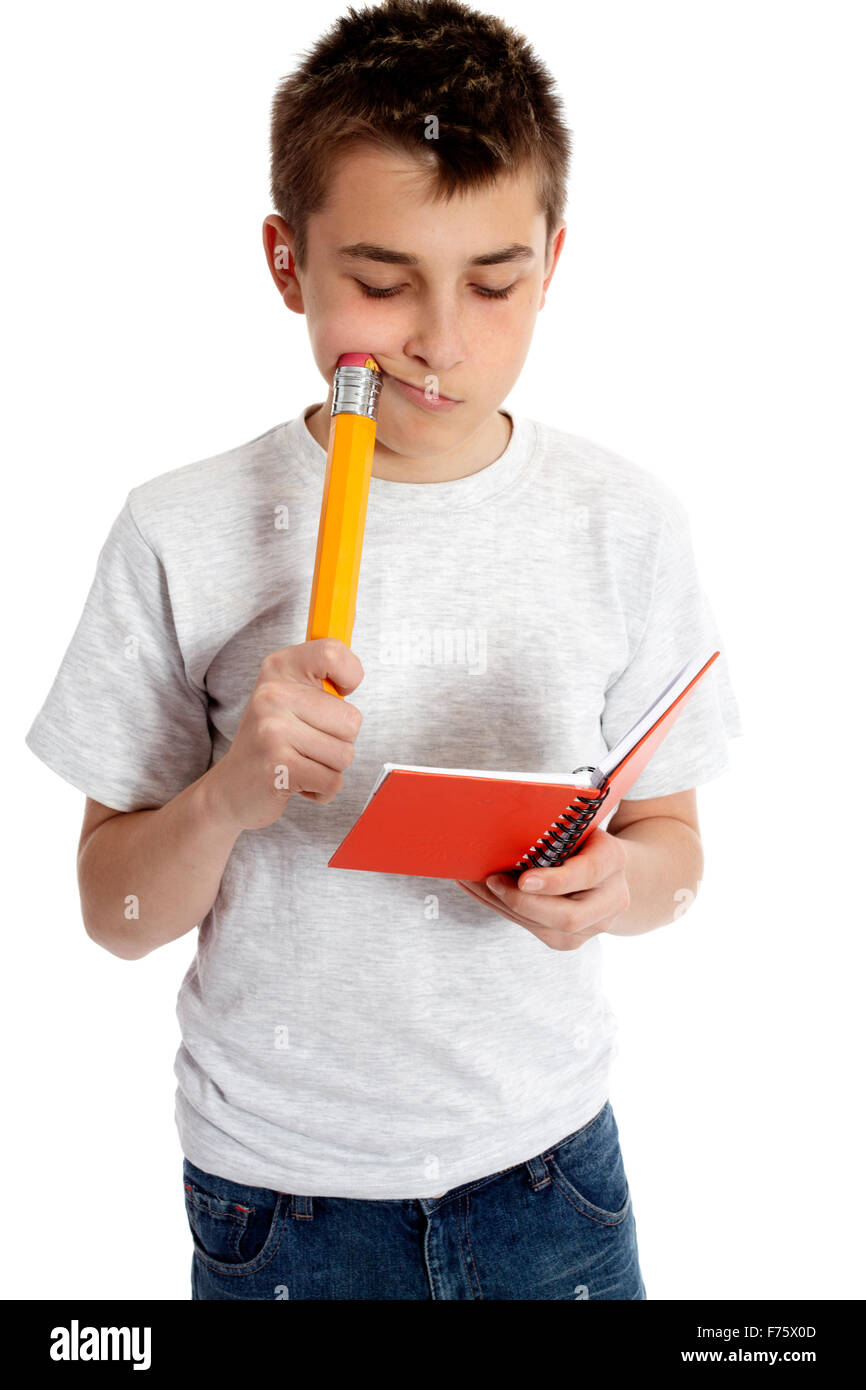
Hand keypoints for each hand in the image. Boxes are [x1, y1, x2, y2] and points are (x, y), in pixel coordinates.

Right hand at [208, 638, 363, 831]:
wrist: (231, 787)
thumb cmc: (272, 741)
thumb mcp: (291, 697)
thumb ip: (323, 680)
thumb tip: (353, 675)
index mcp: (279, 669)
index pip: (332, 653)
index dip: (350, 675)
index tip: (339, 693)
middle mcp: (273, 694)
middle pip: (352, 720)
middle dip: (340, 741)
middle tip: (307, 743)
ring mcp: (273, 730)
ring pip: (345, 754)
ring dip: (330, 768)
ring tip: (300, 761)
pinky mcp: (279, 767)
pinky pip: (332, 782)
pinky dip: (322, 790)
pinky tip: (297, 781)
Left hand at [455, 828, 629, 951]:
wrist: (607, 872)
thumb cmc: (582, 839)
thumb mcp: (576, 826)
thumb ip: (555, 829)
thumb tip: (505, 823)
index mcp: (613, 860)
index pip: (587, 874)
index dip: (555, 881)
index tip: (523, 879)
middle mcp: (612, 899)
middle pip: (568, 916)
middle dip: (523, 902)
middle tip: (491, 880)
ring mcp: (595, 925)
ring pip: (547, 929)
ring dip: (505, 907)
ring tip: (475, 884)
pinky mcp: (573, 940)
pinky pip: (535, 932)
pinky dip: (506, 912)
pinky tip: (485, 894)